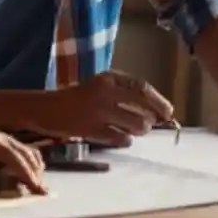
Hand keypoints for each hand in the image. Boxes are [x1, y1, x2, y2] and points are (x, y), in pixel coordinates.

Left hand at [0, 125, 46, 193]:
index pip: (15, 158)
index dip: (26, 173)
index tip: (35, 188)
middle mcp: (3, 139)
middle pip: (27, 155)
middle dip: (35, 174)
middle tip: (41, 193)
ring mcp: (6, 140)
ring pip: (30, 153)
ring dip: (36, 169)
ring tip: (37, 187)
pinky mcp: (7, 144)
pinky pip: (26, 153)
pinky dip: (32, 165)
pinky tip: (31, 177)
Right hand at [42, 70, 174, 146]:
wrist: (48, 109)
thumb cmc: (80, 97)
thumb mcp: (102, 86)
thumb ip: (124, 93)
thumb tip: (155, 109)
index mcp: (108, 78)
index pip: (141, 87)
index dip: (158, 100)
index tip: (169, 111)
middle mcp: (104, 92)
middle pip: (141, 107)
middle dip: (153, 117)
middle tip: (155, 123)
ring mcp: (97, 112)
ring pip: (133, 124)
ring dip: (140, 129)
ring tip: (136, 129)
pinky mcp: (91, 130)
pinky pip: (119, 138)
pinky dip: (125, 139)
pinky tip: (123, 138)